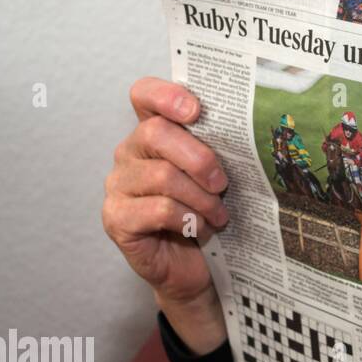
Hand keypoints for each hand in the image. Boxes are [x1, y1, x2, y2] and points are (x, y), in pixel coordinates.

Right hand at [101, 77, 229, 354]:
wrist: (196, 267)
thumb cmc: (205, 214)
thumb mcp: (215, 176)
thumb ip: (215, 149)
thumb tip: (245, 130)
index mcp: (153, 134)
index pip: (144, 95)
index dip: (166, 95)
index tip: (197, 110)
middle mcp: (128, 154)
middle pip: (156, 133)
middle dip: (199, 157)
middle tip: (223, 182)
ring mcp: (118, 186)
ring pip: (162, 176)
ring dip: (201, 197)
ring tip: (218, 214)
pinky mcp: (116, 219)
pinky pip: (158, 209)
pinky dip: (188, 219)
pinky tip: (200, 228)